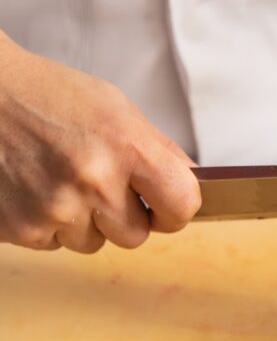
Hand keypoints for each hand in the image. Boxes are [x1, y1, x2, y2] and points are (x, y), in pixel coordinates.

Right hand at [0, 32, 200, 252]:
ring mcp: (55, 209)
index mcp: (126, 147)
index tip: (167, 208)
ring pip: (93, 243)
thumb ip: (158, 151)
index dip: (177, 210)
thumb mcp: (115, 109)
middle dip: (123, 216)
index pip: (182, 203)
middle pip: (136, 236)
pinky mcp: (22, 229)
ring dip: (83, 221)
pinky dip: (48, 223)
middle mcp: (94, 182)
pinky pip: (54, 244)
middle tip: (98, 184)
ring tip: (59, 179)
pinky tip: (35, 187)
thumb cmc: (47, 96)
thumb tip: (190, 184)